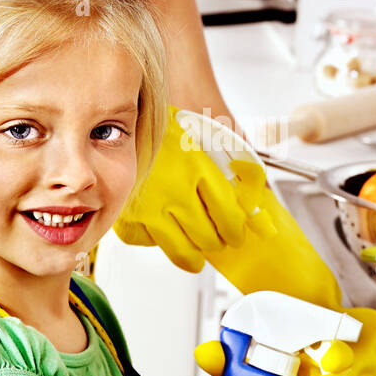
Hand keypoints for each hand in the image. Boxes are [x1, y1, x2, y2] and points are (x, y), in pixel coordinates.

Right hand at [113, 109, 273, 272]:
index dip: (238, 229)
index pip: (229, 216)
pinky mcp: (125, 218)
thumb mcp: (206, 135)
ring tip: (198, 250)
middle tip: (219, 237)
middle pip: (209, 238)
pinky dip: (157, 240)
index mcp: (195, 166)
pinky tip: (162, 227)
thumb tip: (260, 204)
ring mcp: (146, 207)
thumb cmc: (160, 125)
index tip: (238, 232)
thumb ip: (238, 169)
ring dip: (196, 254)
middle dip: (219, 241)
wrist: (115, 120)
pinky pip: (149, 243)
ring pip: (182, 251)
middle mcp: (171, 191)